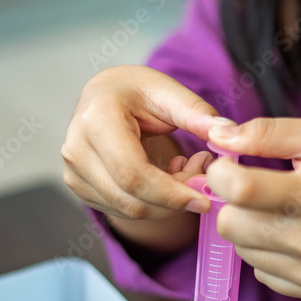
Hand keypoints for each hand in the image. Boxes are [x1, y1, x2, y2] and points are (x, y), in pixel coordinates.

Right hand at [62, 66, 219, 220]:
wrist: (101, 96)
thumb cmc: (134, 91)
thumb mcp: (167, 91)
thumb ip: (197, 112)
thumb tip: (227, 133)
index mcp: (96, 119)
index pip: (133, 173)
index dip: (171, 193)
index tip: (204, 199)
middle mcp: (76, 148)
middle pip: (132, 199)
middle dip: (175, 200)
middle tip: (204, 180)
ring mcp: (73, 172)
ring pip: (129, 210)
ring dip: (167, 202)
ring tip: (186, 170)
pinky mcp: (80, 188)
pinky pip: (123, 210)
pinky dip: (153, 203)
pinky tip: (166, 177)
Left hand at [205, 117, 300, 299]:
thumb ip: (266, 133)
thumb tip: (217, 136)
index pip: (240, 191)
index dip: (220, 173)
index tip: (227, 164)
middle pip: (231, 226)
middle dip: (232, 202)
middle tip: (254, 186)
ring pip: (242, 250)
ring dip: (249, 227)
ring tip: (281, 208)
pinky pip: (262, 273)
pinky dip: (267, 252)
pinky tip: (292, 233)